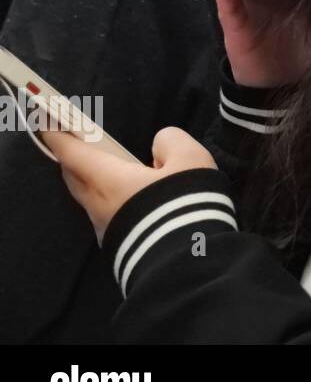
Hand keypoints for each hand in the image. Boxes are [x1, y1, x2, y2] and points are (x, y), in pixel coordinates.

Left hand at [45, 127, 215, 242]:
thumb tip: (160, 145)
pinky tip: (135, 202)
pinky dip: (112, 202)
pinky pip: (106, 216)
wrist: (189, 256)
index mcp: (108, 179)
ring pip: (89, 199)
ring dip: (95, 183)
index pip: (72, 153)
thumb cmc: (184, 203)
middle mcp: (98, 205)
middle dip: (73, 160)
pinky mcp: (118, 245)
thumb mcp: (190, 158)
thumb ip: (171, 142)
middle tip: (82, 146)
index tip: (48, 124)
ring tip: (116, 174)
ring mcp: (105, 229)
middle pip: (74, 177)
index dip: (58, 136)